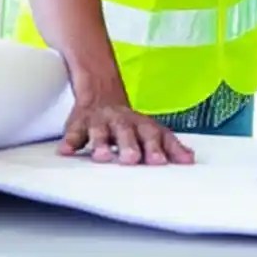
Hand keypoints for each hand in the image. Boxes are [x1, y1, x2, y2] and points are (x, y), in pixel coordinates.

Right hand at [58, 99, 193, 165]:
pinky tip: (66, 150)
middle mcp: (123, 122)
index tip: (160, 162)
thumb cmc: (131, 124)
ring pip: (101, 131)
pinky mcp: (80, 124)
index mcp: (143, 126)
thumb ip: (170, 146)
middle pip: (128, 132)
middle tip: (131, 159)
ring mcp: (102, 122)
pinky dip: (70, 140)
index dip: (157, 148)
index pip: (154, 136)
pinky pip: (74, 132)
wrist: (102, 94)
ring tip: (101, 157)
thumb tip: (189, 160)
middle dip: (130, 146)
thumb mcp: (152, 132)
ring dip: (101, 143)